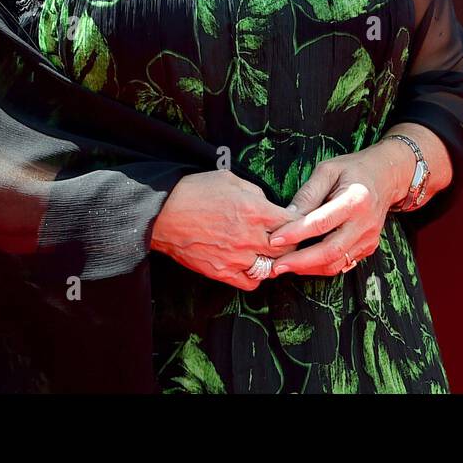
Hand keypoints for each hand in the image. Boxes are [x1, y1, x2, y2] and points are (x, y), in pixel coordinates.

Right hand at [150, 169, 300, 290]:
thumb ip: (255, 193)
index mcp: (254, 210)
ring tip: (268, 252)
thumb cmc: (193, 191)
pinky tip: (251, 265)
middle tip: (286, 238)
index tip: (297, 221)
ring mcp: (237, 258)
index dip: (299, 221)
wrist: (163, 213)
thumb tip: (268, 204)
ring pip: (272, 267)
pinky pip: (251, 283)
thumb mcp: (230, 179)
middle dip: (290, 241)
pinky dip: (255, 276)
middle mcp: (250, 236)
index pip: (293, 221)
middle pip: (287, 247)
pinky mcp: (222, 272)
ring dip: (274, 260)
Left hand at [262, 142, 416, 277]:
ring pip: (336, 263)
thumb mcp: (328, 170)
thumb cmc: (353, 169)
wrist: (386, 177)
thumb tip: (287, 216)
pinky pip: (342, 264)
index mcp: (355, 200)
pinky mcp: (368, 248)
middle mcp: (365, 223)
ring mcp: (369, 239)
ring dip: (308, 268)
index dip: (296, 233)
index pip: (321, 222)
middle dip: (300, 261)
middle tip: (275, 266)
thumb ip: (308, 193)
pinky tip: (303, 263)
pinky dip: (320, 266)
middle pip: (330, 251)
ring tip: (284, 266)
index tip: (274, 240)